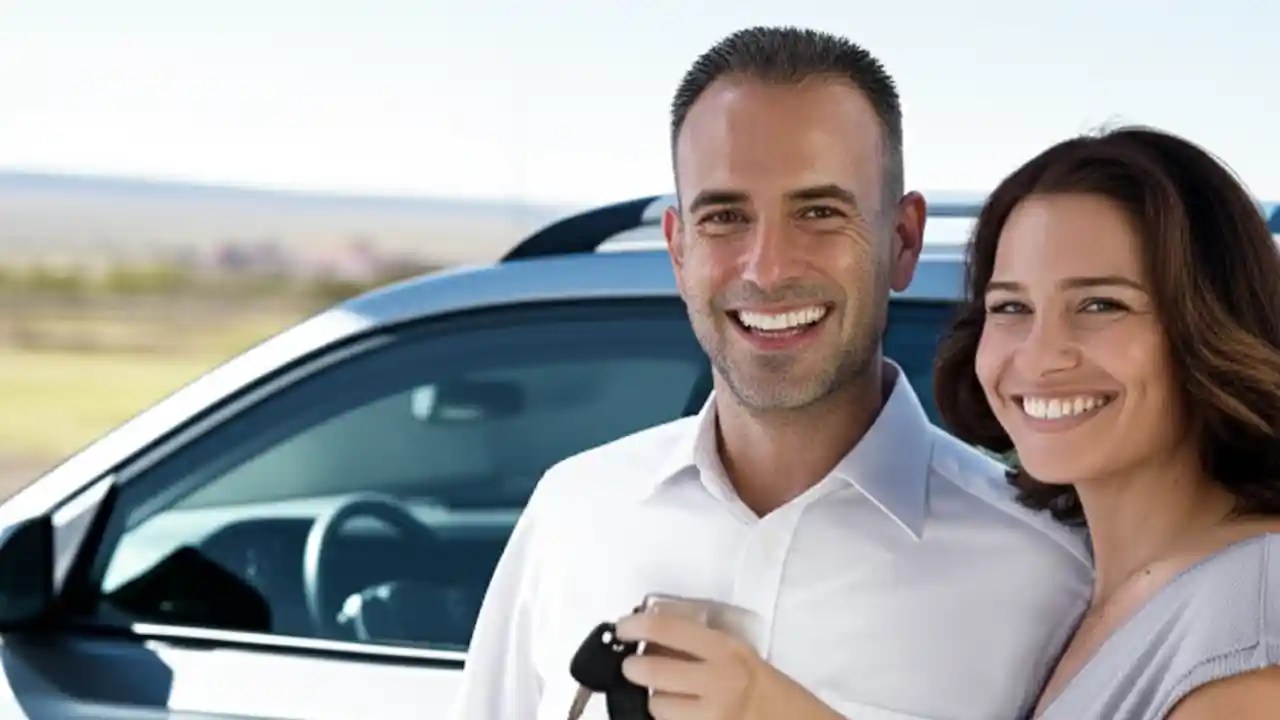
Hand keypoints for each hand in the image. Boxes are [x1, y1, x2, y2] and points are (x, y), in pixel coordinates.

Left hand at [614, 611, 844, 719]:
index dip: (636, 626)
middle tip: (631, 666)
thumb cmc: (774, 690)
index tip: (623, 627)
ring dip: (654, 700)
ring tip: (665, 695)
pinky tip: (680, 712)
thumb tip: (656, 639)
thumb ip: (704, 647)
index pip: (668, 629)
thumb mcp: (743, 657)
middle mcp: (718, 681)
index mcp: (728, 651)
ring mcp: (714, 715)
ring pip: (657, 706)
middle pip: (652, 671)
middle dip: (632, 668)